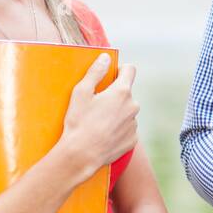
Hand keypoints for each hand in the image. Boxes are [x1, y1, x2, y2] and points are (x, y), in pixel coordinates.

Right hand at [60, 53, 138, 177]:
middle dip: (114, 96)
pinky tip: (103, 135)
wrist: (81, 155)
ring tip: (98, 123)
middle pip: (126, 93)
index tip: (112, 74)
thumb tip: (106, 57)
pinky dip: (117, 130)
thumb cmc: (79, 122)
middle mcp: (133, 106)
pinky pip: (126, 129)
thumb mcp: (81, 92)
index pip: (130, 70)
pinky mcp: (132, 140)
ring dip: (116, 113)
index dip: (121, 69)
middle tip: (96, 105)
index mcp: (121, 92)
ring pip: (126, 112)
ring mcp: (134, 124)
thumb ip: (95, 72)